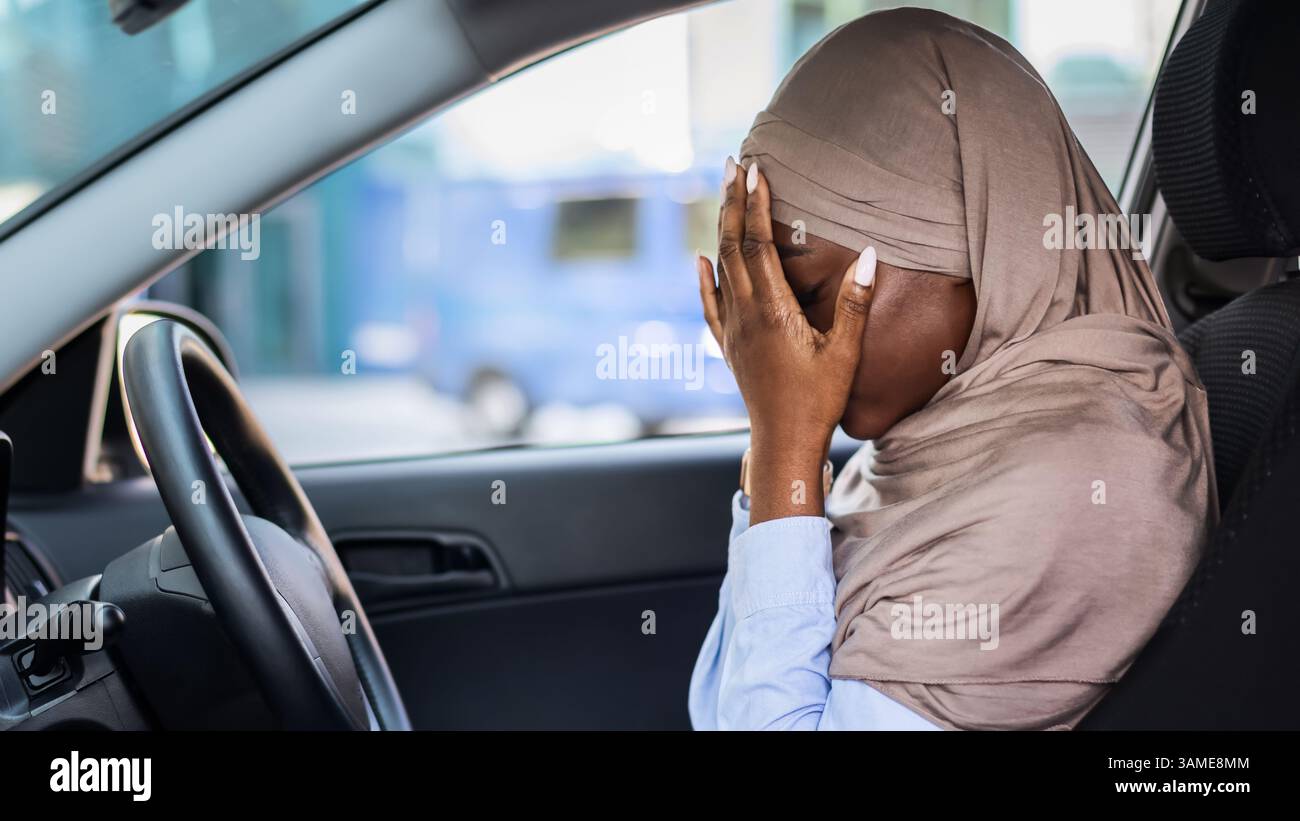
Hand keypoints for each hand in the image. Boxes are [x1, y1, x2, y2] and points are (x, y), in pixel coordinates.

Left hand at [697, 158, 875, 522]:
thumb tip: (869, 253)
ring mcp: (733, 331)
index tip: (755, 169)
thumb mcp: (845, 352)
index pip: (759, 244)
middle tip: (732, 162)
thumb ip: (855, 302)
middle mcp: (745, 315)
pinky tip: (699, 259)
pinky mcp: (729, 347)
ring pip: (720, 268)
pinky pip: (710, 304)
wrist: (784, 442)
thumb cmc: (819, 400)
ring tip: (724, 194)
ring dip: (721, 229)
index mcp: (773, 311)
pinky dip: (704, 277)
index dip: (757, 204)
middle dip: (732, 201)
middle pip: (732, 246)